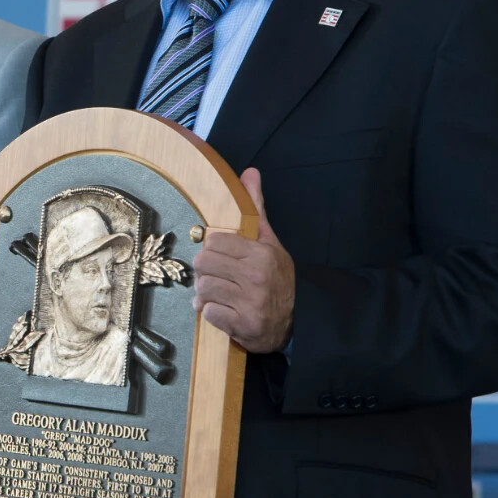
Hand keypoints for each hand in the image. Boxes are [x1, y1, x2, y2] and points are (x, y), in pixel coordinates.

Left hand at [193, 167, 294, 352]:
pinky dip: (211, 313)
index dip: (213, 249)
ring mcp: (251, 303)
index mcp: (261, 253)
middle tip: (218, 276)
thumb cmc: (276, 278)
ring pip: (202, 288)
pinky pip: (208, 312)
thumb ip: (256, 209)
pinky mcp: (244, 325)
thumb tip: (249, 172)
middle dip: (206, 270)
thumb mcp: (270, 242)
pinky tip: (223, 311)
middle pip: (203, 263)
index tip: (222, 256)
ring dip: (205, 293)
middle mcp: (256, 276)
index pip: (213, 241)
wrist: (295, 322)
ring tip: (220, 294)